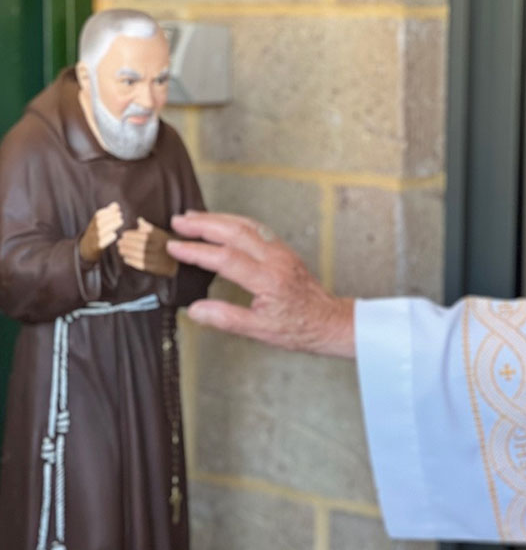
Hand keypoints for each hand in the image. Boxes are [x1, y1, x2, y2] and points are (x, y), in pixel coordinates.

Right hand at [79, 201, 123, 263]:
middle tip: (120, 215)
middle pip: (100, 222)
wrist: (85, 249)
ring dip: (111, 225)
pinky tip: (114, 235)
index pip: (98, 215)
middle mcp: (92, 230)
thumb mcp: (99, 223)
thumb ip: (108, 214)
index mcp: (93, 223)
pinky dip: (107, 238)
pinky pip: (100, 243)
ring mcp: (93, 239)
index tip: (117, 209)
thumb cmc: (96, 233)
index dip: (107, 211)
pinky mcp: (96, 247)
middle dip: (110, 217)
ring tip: (121, 221)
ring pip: (101, 231)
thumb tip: (116, 205)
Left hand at [118, 217, 177, 277]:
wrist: (177, 260)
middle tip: (119, 243)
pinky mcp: (157, 269)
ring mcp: (158, 259)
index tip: (123, 235)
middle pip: (139, 245)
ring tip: (120, 250)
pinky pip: (142, 265)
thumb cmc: (165, 244)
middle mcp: (159, 248)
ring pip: (139, 255)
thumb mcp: (160, 233)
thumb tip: (139, 220)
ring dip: (127, 253)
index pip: (142, 235)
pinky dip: (132, 262)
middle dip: (127, 244)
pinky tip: (126, 259)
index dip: (131, 235)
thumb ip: (149, 227)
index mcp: (160, 238)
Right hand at [167, 211, 354, 356]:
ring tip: (191, 217)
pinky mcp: (282, 249)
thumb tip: (195, 310)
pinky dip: (233, 221)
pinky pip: (255, 227)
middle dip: (202, 224)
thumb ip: (226, 318)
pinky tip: (220, 222)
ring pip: (245, 224)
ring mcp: (280, 251)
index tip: (174, 248)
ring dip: (216, 218)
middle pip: (234, 231)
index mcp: (267, 279)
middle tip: (177, 223)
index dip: (196, 251)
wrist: (328, 321)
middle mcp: (275, 259)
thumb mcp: (260, 331)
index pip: (225, 258)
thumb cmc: (299, 328)